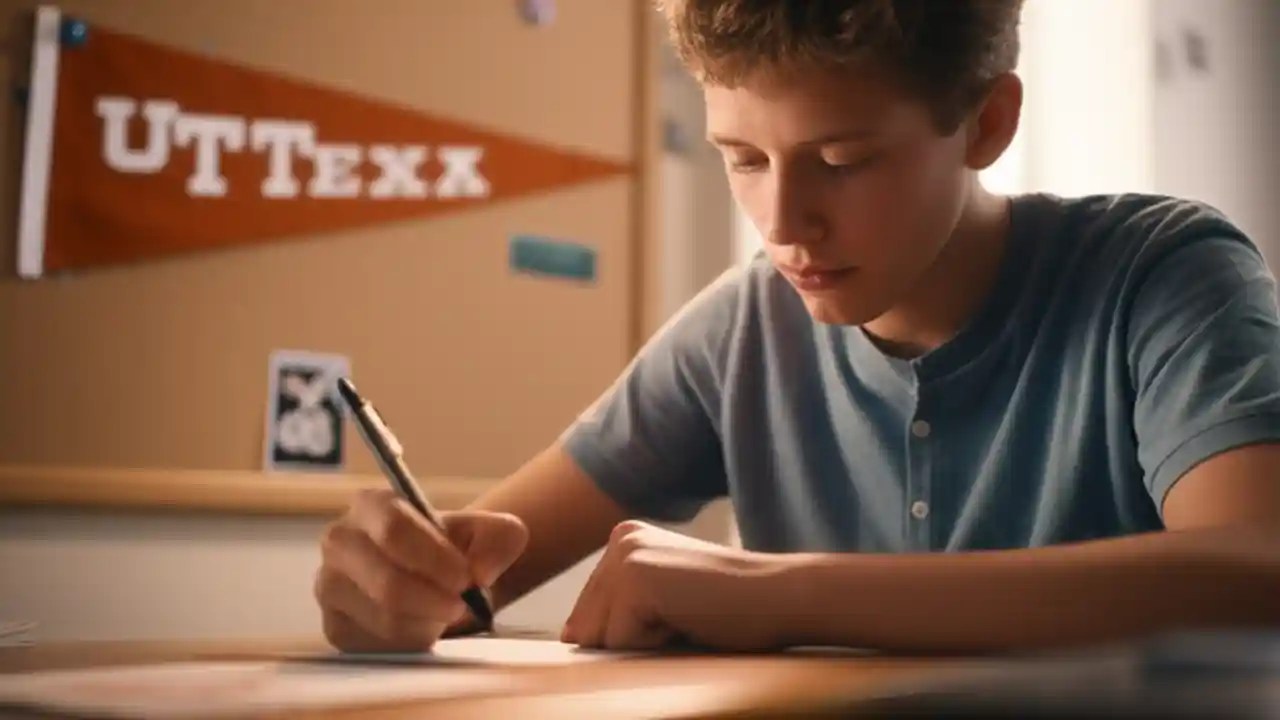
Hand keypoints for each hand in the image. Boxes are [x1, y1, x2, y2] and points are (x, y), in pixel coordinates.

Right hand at [314, 489, 528, 651]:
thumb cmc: (455, 548)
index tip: (466, 578)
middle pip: (387, 582)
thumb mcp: (489, 533)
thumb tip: (480, 572)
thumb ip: (500, 539)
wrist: (434, 579)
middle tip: (462, 605)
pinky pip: (377, 645)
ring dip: (427, 622)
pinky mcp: (334, 626)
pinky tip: (423, 626)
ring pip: (385, 618)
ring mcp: (329, 586)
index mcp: (371, 505)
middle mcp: (340, 542)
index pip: (394, 529)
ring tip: (445, 612)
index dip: (433, 558)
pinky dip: (412, 641)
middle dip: (433, 600)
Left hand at [561, 520, 793, 650]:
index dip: (627, 635)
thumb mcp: (663, 602)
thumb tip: (570, 637)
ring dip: (641, 645)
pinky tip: (688, 620)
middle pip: (587, 627)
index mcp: (624, 541)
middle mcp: (619, 540)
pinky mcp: (637, 579)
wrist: (782, 596)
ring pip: (600, 638)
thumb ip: (619, 610)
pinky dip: (654, 647)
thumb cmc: (731, 610)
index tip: (675, 618)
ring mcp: (626, 556)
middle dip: (629, 640)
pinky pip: (620, 643)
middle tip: (682, 620)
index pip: (588, 615)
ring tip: (684, 620)